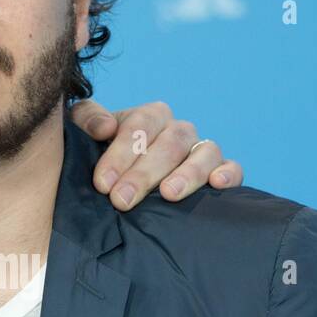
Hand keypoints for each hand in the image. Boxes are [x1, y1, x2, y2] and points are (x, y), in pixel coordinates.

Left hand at [69, 100, 243, 210]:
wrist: (119, 175)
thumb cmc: (98, 150)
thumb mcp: (83, 129)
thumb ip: (87, 120)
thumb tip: (105, 127)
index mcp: (149, 116)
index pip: (140, 124)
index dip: (121, 153)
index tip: (102, 183)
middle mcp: (178, 130)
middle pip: (170, 143)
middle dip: (144, 173)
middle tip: (121, 200)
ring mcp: (201, 149)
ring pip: (204, 152)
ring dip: (187, 174)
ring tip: (168, 195)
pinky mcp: (219, 170)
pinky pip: (233, 167)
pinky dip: (229, 173)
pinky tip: (217, 185)